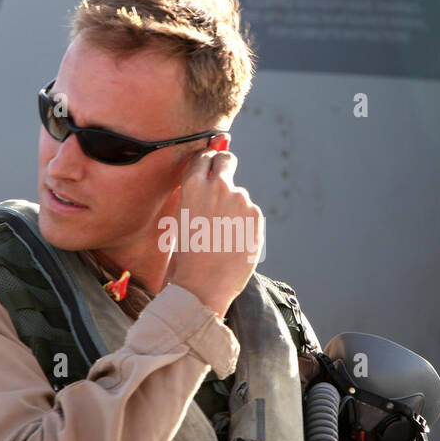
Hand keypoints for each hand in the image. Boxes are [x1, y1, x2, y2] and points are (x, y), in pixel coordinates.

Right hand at [164, 148, 262, 318]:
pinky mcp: (255, 214)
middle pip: (227, 160)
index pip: (204, 157)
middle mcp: (218, 186)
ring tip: (223, 235)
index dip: (207, 161)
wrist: (204, 283)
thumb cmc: (188, 255)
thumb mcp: (183, 218)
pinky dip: (245, 224)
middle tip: (225, 175)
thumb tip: (211, 176)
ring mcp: (240, 199)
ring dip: (234, 208)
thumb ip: (197, 194)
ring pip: (239, 195)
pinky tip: (234, 242)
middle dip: (225, 164)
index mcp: (192, 186)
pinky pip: (250, 213)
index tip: (210, 165)